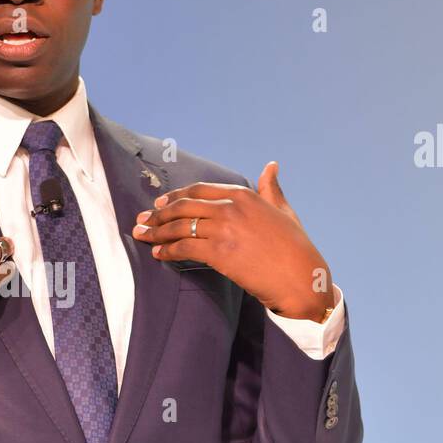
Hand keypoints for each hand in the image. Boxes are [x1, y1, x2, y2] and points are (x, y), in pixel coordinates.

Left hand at [132, 161, 335, 320]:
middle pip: (184, 205)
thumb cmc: (295, 247)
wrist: (301, 277)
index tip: (161, 202)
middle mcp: (231, 208)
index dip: (176, 196)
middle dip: (158, 213)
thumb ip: (271, 188)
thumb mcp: (283, 210)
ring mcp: (223, 229)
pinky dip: (166, 250)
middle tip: (142, 219)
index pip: (199, 190)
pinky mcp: (218, 253)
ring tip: (141, 235)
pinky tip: (157, 253)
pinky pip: (184, 248)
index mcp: (244, 195)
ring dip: (156, 231)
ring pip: (179, 226)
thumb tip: (271, 165)